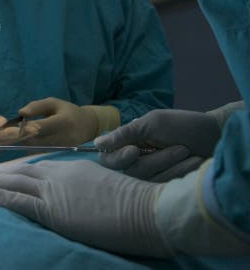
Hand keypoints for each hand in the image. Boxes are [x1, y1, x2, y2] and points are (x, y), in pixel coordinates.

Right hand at [0, 105, 37, 148]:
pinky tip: (30, 132)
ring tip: (37, 129)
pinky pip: (9, 145)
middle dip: (22, 135)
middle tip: (37, 128)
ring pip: (9, 145)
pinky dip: (19, 139)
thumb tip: (4, 123)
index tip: (25, 128)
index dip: (11, 132)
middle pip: (5, 142)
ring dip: (23, 137)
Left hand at [0, 160, 171, 257]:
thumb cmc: (141, 204)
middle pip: (18, 171)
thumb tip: (88, 200)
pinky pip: (16, 200)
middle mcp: (60, 175)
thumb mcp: (112, 190)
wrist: (152, 209)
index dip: (16, 171)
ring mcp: (55, 191)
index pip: (38, 168)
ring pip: (11, 182)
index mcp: (75, 168)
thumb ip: (94, 191)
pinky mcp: (53, 210)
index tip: (1, 173)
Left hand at [16, 98, 102, 146]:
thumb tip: (21, 113)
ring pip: (36, 148)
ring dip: (25, 142)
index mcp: (63, 121)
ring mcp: (63, 148)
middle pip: (36, 141)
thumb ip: (36, 106)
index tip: (11, 127)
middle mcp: (64, 137)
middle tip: (11, 132)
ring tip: (21, 134)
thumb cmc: (67, 111)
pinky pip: (41, 151)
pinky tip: (30, 139)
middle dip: (21, 137)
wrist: (87, 126)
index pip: (40, 128)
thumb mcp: (53, 103)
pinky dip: (32, 146)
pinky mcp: (61, 154)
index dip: (24, 128)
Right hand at [95, 109, 221, 181]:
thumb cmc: (183, 125)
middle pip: (130, 171)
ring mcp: (151, 174)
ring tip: (188, 151)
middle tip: (178, 147)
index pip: (108, 158)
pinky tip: (193, 162)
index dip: (118, 158)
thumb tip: (96, 144)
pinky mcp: (165, 185)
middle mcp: (136, 160)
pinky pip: (163, 186)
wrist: (214, 136)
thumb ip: (124, 134)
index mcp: (128, 143)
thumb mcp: (152, 124)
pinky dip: (180, 172)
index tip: (134, 151)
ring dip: (171, 164)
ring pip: (147, 180)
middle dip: (156, 160)